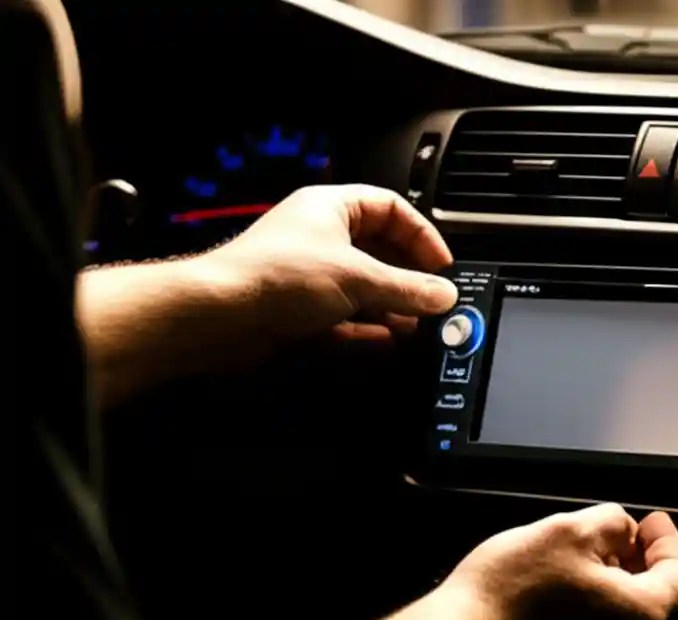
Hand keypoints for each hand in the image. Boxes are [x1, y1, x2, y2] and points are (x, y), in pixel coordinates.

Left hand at [78, 184, 457, 402]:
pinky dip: (366, 327)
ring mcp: (308, 274)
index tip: (442, 264)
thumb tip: (443, 294)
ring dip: (390, 306)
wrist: (220, 316)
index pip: (391, 208)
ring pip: (362, 287)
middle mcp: (319, 236)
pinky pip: (343, 317)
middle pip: (379, 250)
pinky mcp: (299, 310)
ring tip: (416, 324)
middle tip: (432, 298)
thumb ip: (408, 288)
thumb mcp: (359, 279)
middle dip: (408, 277)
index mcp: (332, 208)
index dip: (421, 234)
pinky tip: (387, 340)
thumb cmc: (277, 276)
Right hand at [438, 503, 677, 619]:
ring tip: (584, 556)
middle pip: (652, 597)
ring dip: (613, 583)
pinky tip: (567, 586)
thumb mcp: (571, 528)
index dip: (666, 538)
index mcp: (643, 617)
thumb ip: (614, 522)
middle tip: (617, 532)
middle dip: (638, 560)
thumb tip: (623, 530)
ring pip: (623, 617)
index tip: (652, 520)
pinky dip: (594, 609)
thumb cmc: (511, 591)